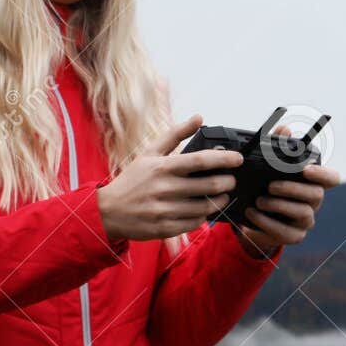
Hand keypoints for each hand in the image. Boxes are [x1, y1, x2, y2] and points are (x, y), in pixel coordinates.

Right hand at [96, 113, 243, 242]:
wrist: (108, 211)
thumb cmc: (132, 180)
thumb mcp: (150, 153)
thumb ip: (176, 134)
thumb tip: (199, 117)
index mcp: (162, 168)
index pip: (200, 161)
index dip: (224, 159)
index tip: (238, 159)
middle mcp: (164, 189)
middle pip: (209, 186)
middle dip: (227, 182)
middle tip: (231, 180)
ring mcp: (165, 211)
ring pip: (205, 207)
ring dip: (220, 200)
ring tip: (222, 194)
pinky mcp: (165, 228)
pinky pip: (194, 223)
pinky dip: (203, 216)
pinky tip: (204, 209)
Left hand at [235, 124, 340, 258]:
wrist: (253, 215)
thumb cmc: (266, 185)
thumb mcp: (268, 165)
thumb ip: (277, 146)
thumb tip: (284, 129)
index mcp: (313, 183)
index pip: (332, 178)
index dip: (323, 174)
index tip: (306, 169)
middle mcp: (314, 202)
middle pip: (316, 195)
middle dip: (293, 189)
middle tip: (270, 186)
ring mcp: (305, 221)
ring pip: (302, 214)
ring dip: (279, 206)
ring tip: (258, 202)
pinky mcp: (293, 236)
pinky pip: (285, 232)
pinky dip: (267, 224)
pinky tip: (253, 216)